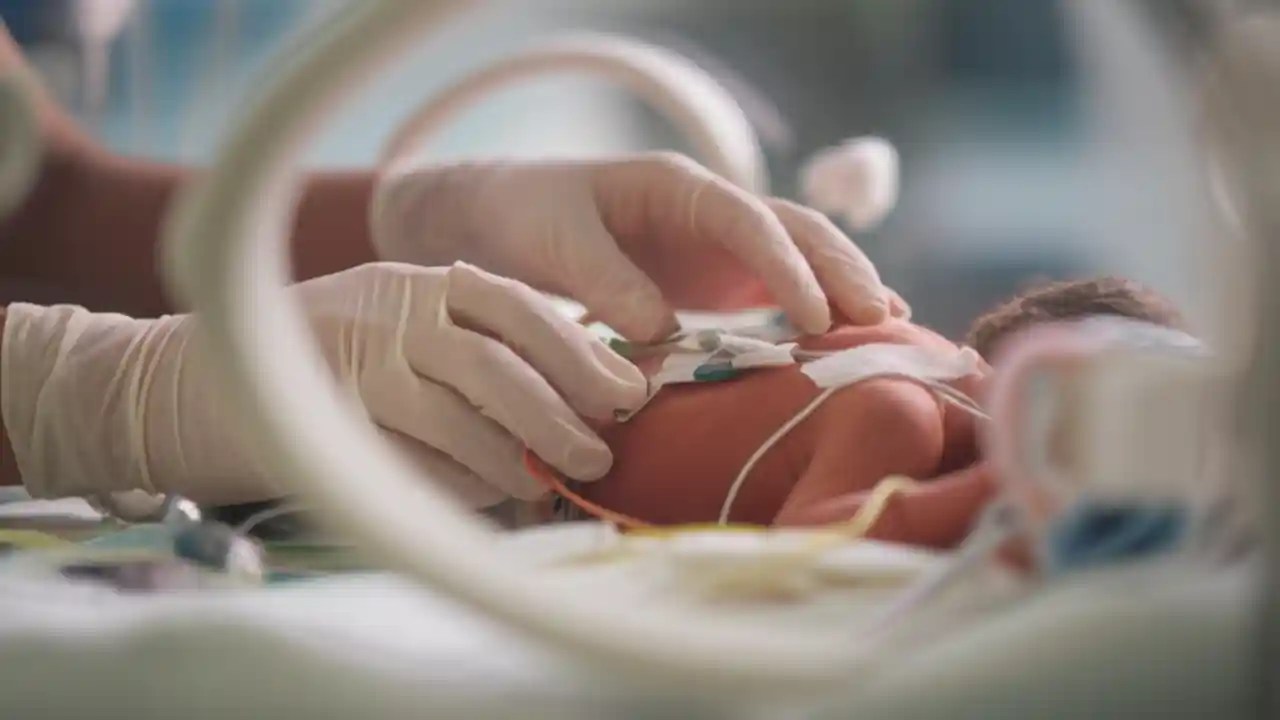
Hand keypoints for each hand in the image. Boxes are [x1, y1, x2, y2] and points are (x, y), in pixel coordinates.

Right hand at [0, 263, 644, 506]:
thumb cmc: (314, 360)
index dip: (579, 351)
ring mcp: (351, 360)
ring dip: (511, 458)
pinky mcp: (319, 415)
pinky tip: (483, 500)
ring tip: (545, 484)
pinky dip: (453, 485)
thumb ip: (466, 346)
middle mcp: (389, 310)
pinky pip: (407, 458)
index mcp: (418, 281)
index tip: (629, 393)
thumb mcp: (392, 325)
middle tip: (599, 453)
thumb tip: (569, 399)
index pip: (517, 306)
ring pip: (455, 414)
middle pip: (494, 361)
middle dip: (558, 411)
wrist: (184, 380)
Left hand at [372, 153, 893, 341]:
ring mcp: (721, 245)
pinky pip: (779, 290)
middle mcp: (713, 210)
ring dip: (844, 287)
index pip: (749, 222)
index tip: (817, 315)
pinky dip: (818, 310)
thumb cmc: (529, 218)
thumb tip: (663, 331)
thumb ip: (608, 281)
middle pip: (795, 231)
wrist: (506, 221)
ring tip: (890, 327)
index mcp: (679, 187)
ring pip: (801, 257)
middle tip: (881, 320)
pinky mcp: (719, 279)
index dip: (788, 267)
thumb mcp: (558, 243)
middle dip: (842, 271)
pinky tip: (850, 340)